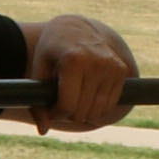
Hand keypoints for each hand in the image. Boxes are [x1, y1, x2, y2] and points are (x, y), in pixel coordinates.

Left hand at [30, 16, 133, 132]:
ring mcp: (111, 66)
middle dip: (69, 113)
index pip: (67, 105)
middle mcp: (96, 62)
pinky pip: (111, 104)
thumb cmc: (52, 50)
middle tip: (61, 103)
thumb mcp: (39, 70)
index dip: (56, 113)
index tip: (50, 107)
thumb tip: (43, 131)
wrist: (74, 27)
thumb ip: (37, 102)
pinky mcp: (121, 70)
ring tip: (73, 99)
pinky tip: (87, 95)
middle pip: (82, 111)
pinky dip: (98, 107)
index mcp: (73, 60)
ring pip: (98, 111)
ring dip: (84, 112)